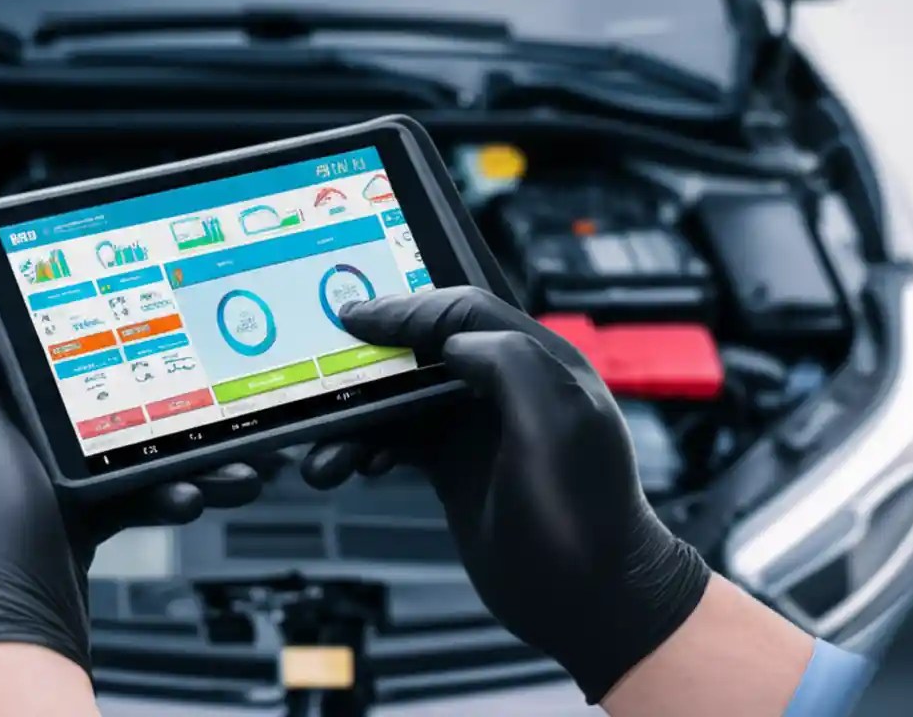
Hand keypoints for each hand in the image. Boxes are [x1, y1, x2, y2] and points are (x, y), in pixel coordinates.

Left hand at [0, 260, 261, 690]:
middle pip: (88, 387)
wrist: (15, 638)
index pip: (19, 334)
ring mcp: (41, 480)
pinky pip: (132, 487)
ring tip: (222, 457)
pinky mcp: (77, 516)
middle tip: (198, 378)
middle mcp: (1, 438)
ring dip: (175, 448)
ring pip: (121, 439)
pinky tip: (196, 492)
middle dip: (149, 384)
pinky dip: (164, 489)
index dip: (70, 311)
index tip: (119, 293)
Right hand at [303, 287, 709, 702]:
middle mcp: (504, 386)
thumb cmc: (584, 515)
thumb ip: (510, 363)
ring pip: (400, 402)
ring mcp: (478, 427)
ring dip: (357, 422)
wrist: (592, 602)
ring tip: (326, 458)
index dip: (406, 310)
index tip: (354, 320)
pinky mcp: (456, 466)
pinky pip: (399, 440)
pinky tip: (356, 468)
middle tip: (321, 383)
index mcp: (536, 361)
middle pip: (419, 354)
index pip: (462, 312)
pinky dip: (369, 449)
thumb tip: (452, 343)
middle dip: (368, 370)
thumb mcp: (556, 425)